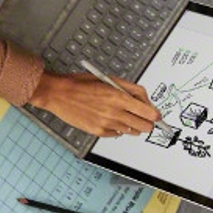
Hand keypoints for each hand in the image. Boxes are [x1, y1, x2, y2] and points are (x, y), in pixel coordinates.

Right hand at [30, 72, 161, 137]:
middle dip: (145, 121)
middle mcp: (115, 112)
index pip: (151, 114)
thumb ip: (130, 89)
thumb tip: (145, 101)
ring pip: (133, 132)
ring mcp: (107, 124)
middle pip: (146, 126)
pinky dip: (116, 128)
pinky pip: (118, 134)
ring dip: (131, 124)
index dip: (155, 115)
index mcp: (119, 97)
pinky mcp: (99, 132)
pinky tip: (106, 118)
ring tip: (119, 115)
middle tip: (139, 116)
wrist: (56, 93)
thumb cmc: (80, 84)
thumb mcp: (107, 79)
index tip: (155, 115)